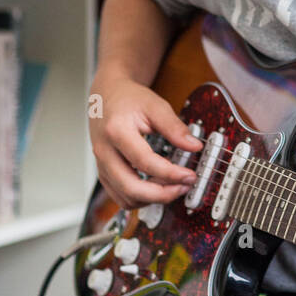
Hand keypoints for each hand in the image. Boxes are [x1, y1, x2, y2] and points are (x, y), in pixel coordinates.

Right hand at [88, 74, 202, 208]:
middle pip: (130, 187)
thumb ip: (174, 127)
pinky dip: (141, 198)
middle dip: (161, 194)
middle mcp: (104, 152)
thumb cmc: (129, 99)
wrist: (106, 95)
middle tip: (184, 187)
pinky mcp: (103, 173)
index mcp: (116, 131)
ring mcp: (101, 164)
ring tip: (174, 187)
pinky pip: (120, 196)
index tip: (189, 175)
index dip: (169, 173)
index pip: (144, 162)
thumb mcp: (155, 105)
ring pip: (125, 197)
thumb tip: (194, 146)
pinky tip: (158, 188)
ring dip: (152, 199)